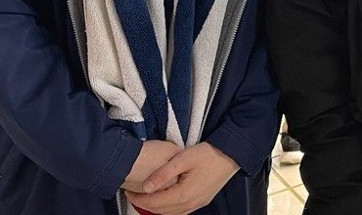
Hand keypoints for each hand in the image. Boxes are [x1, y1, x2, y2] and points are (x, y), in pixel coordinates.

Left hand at [124, 142, 239, 214]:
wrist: (232, 154)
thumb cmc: (210, 154)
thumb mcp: (183, 158)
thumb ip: (164, 173)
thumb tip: (146, 187)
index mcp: (184, 194)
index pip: (154, 203)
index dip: (138, 200)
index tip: (129, 192)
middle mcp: (191, 203)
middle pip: (161, 211)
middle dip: (144, 205)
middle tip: (133, 195)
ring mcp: (197, 204)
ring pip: (170, 213)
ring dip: (156, 208)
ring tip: (146, 198)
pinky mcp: (201, 200)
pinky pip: (180, 211)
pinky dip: (168, 208)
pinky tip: (164, 200)